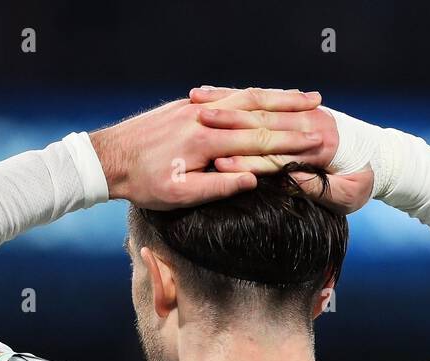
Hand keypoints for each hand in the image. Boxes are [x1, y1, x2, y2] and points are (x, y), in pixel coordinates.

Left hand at [89, 90, 323, 208]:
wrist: (108, 159)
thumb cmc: (142, 184)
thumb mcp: (179, 195)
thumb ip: (217, 187)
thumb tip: (251, 177)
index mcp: (206, 141)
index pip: (258, 138)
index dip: (291, 141)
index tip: (317, 142)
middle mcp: (204, 117)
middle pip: (257, 109)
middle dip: (292, 111)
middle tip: (321, 110)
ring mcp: (194, 107)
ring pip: (243, 97)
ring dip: (274, 97)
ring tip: (302, 96)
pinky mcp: (185, 105)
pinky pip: (225, 96)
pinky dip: (249, 95)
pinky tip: (262, 94)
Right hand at [189, 86, 373, 214]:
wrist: (381, 159)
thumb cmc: (364, 184)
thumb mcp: (348, 195)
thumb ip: (320, 189)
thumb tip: (292, 181)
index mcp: (321, 146)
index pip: (277, 153)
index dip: (247, 158)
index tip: (220, 161)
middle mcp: (310, 123)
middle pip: (263, 123)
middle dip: (230, 123)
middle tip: (200, 123)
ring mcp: (303, 113)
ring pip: (259, 105)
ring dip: (227, 104)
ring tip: (199, 105)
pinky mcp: (296, 109)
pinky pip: (262, 99)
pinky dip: (235, 96)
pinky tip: (208, 96)